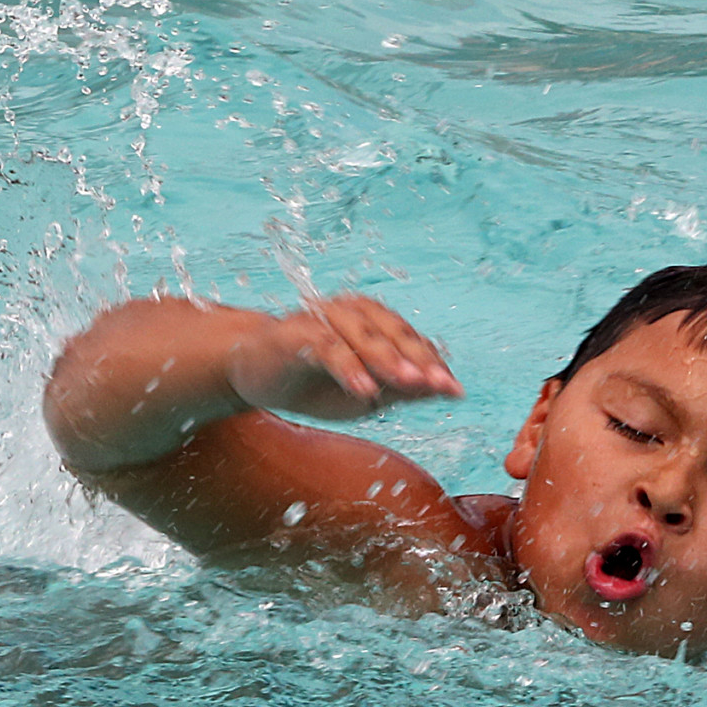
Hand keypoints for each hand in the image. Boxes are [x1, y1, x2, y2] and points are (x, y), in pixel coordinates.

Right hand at [227, 294, 463, 420]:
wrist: (251, 374)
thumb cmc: (313, 382)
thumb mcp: (364, 394)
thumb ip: (402, 389)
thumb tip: (446, 391)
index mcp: (372, 322)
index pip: (410, 340)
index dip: (433, 364)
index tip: (455, 391)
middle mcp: (351, 312)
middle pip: (393, 332)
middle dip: (419, 360)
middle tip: (439, 385)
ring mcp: (323, 319)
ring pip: (363, 335)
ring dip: (387, 359)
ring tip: (409, 383)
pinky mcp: (296, 333)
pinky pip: (327, 348)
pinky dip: (348, 368)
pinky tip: (364, 391)